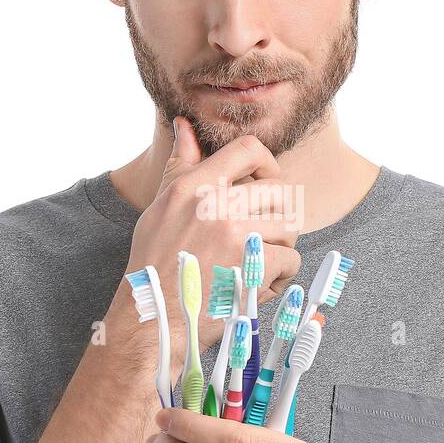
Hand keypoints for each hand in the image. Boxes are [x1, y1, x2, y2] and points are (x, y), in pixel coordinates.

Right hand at [127, 121, 303, 354]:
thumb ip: (182, 164)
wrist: (153, 317)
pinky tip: (255, 286)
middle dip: (279, 214)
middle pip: (280, 190)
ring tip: (259, 262)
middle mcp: (216, 205)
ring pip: (290, 227)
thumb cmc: (155, 262)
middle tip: (265, 235)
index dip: (268, 163)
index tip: (266, 183)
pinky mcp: (252, 267)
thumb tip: (185, 125)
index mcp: (194, 186)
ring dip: (282, 247)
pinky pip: (290, 261)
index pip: (248, 149)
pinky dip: (279, 277)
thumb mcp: (161, 206)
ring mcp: (236, 235)